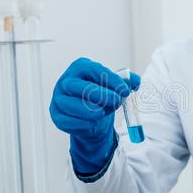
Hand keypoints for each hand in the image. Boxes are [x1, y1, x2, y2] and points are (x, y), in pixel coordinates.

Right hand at [49, 58, 140, 174]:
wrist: (90, 116)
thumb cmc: (101, 96)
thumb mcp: (114, 86)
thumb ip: (126, 82)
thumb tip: (136, 82)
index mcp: (80, 68)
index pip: (94, 70)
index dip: (110, 80)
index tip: (125, 90)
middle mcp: (66, 81)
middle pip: (78, 86)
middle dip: (100, 95)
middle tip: (117, 102)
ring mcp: (58, 98)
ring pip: (69, 104)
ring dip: (89, 110)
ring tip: (102, 113)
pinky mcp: (56, 115)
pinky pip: (66, 120)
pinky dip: (81, 123)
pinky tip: (93, 123)